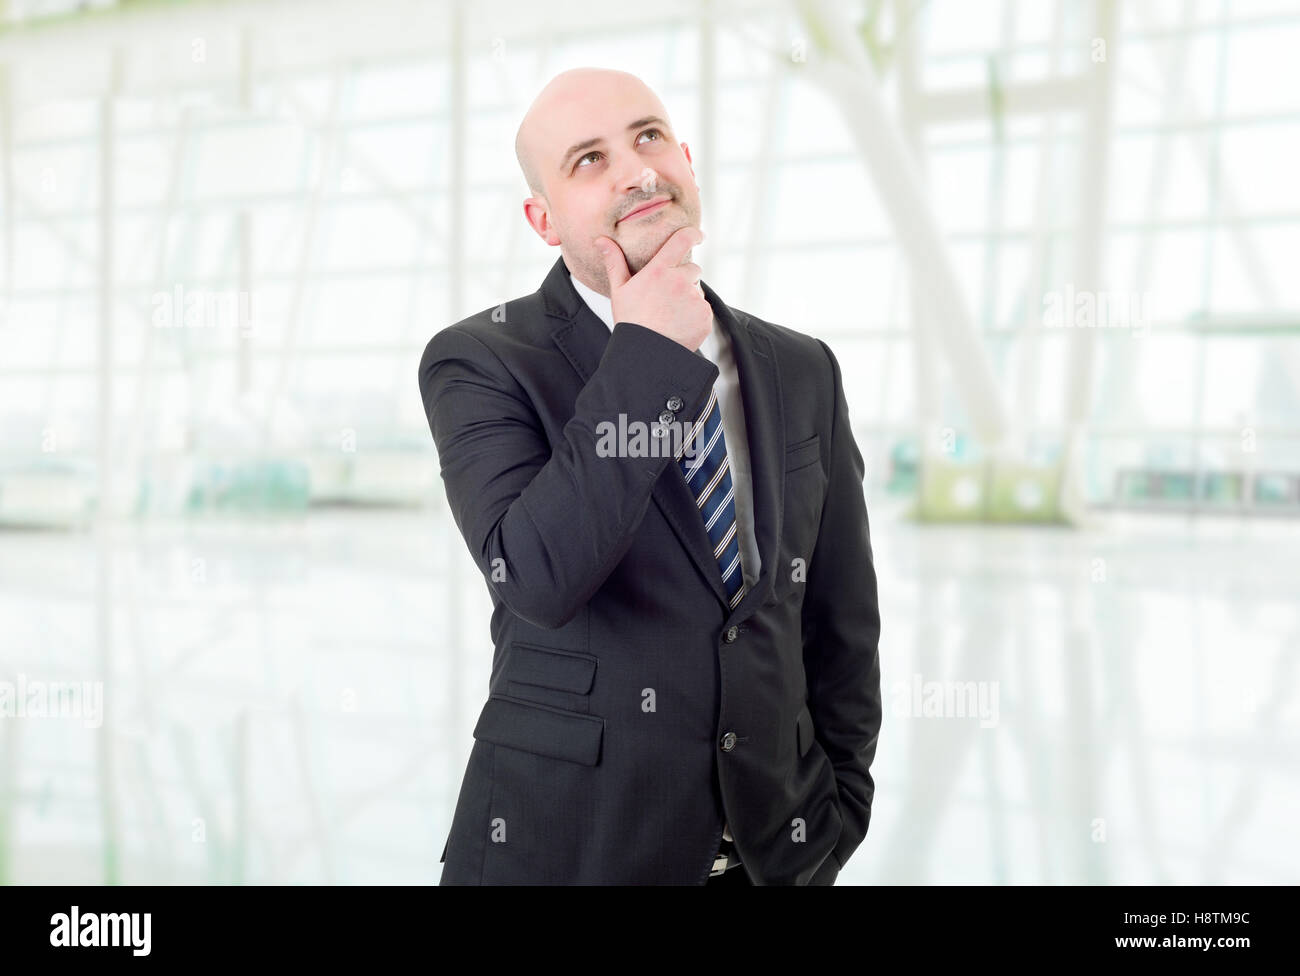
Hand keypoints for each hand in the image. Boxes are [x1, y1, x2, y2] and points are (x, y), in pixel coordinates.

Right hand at [595, 227, 711, 351]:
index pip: (682, 240)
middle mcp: (680, 281)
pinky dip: (696, 315)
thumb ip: (614, 262)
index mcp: (659, 270)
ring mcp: (695, 299)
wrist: (645, 355)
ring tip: (671, 315)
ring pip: (698, 290)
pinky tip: (679, 325)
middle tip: (667, 297)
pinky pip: (704, 309)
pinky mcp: (705, 316)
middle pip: (693, 269)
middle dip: (685, 278)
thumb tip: (602, 240)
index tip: (697, 236)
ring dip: (690, 297)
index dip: (693, 234)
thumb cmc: (630, 322)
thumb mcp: (619, 291)